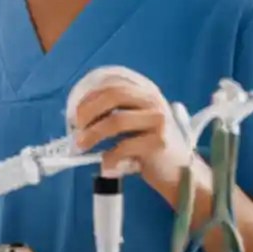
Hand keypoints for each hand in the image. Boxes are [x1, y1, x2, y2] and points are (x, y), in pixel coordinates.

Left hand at [71, 72, 192, 202]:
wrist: (177, 170)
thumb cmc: (148, 144)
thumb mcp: (134, 121)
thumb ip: (113, 112)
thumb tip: (77, 117)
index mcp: (145, 91)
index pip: (113, 81)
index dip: (90, 95)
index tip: (76, 111)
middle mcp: (152, 100)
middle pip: (113, 94)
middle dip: (88, 111)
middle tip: (76, 127)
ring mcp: (157, 120)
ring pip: (116, 120)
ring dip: (92, 134)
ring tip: (81, 146)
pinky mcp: (158, 142)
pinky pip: (124, 146)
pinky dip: (109, 157)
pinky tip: (105, 164)